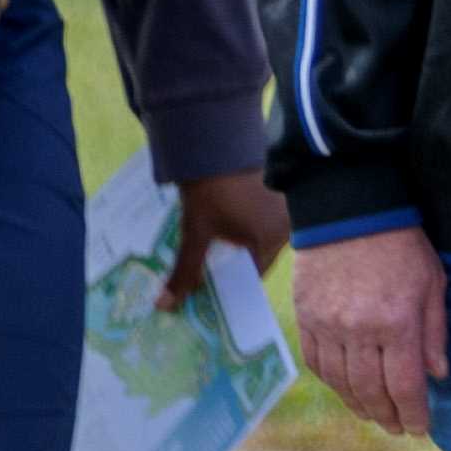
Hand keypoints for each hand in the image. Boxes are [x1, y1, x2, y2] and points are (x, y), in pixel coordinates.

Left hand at [168, 168, 293, 303]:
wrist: (215, 144)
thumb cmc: (211, 192)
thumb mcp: (196, 233)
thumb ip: (185, 269)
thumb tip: (166, 306)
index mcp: (272, 240)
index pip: (252, 276)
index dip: (228, 286)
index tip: (206, 292)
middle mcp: (284, 227)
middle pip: (254, 258)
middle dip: (228, 267)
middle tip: (201, 275)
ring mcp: (281, 210)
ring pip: (254, 240)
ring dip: (232, 247)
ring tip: (207, 252)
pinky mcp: (273, 196)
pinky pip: (256, 223)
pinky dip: (239, 229)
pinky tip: (219, 229)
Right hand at [297, 227, 448, 435]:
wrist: (350, 211)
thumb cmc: (402, 246)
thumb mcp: (434, 285)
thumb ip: (435, 333)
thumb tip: (438, 375)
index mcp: (396, 324)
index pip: (405, 386)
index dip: (413, 413)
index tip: (420, 429)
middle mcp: (359, 331)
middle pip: (371, 391)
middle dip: (386, 416)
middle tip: (397, 428)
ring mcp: (327, 326)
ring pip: (341, 382)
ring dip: (358, 405)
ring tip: (373, 415)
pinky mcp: (306, 317)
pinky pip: (316, 362)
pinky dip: (332, 382)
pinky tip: (345, 389)